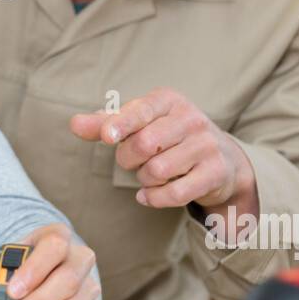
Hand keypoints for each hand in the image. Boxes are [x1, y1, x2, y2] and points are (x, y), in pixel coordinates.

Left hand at [70, 87, 257, 214]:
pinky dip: (154, 198)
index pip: (142, 110)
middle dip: (128, 159)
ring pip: (157, 171)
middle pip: (144, 144)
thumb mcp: (140, 124)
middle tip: (132, 161)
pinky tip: (149, 195)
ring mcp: (206, 145)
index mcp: (169, 101)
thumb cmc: (169, 137)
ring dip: (144, 179)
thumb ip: (105, 124)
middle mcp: (191, 119)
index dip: (122, 123)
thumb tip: (74, 124)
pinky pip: (175, 193)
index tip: (107, 136)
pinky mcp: (215, 173)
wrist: (223, 160)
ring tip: (150, 174)